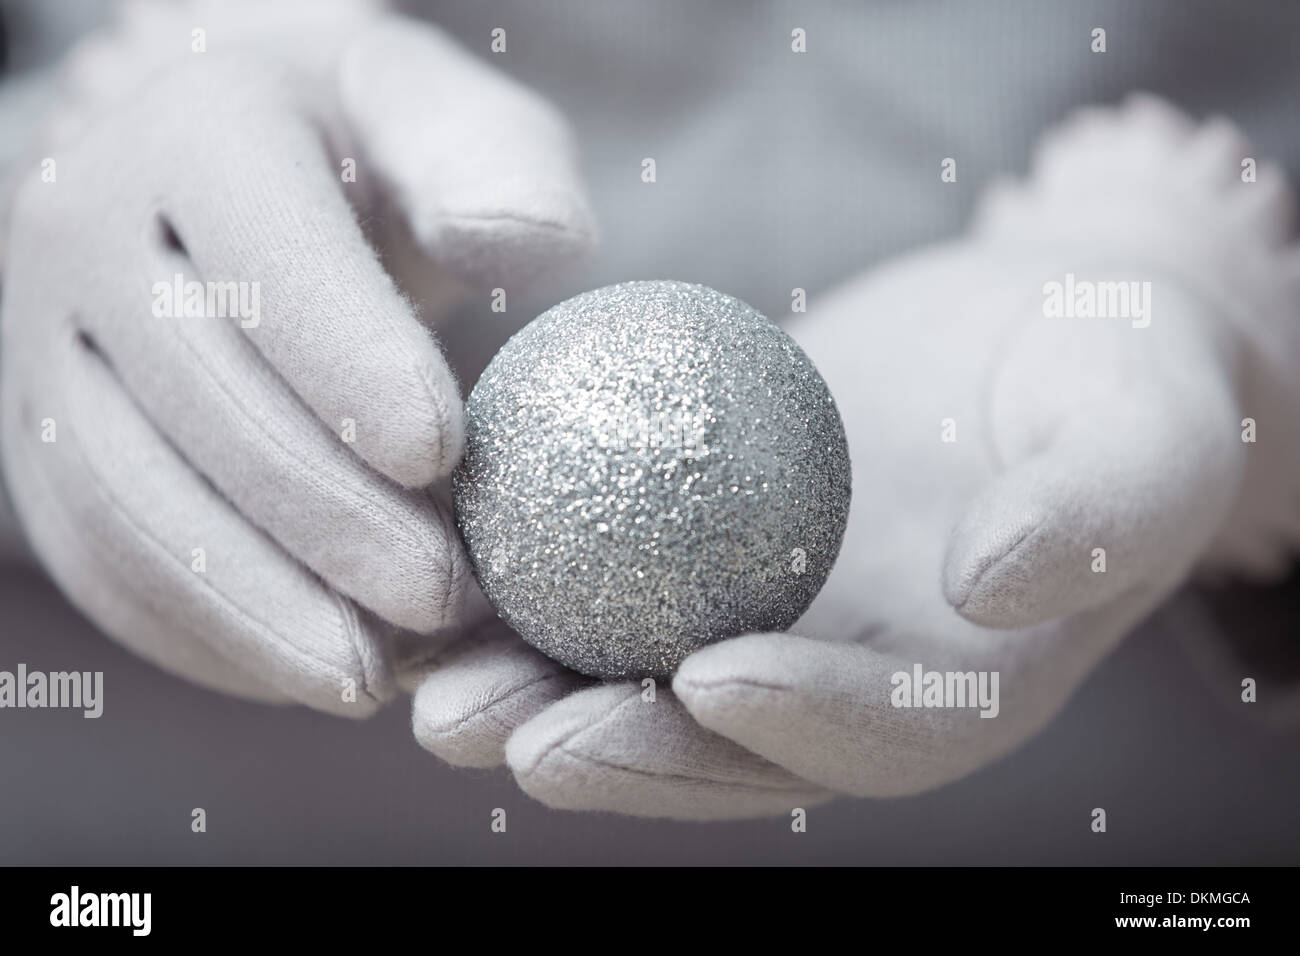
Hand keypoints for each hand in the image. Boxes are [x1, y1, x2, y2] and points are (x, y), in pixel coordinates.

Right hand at [0, 0, 593, 714]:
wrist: (219, 177)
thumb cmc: (362, 153)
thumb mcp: (437, 119)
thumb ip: (491, 163)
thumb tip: (528, 241)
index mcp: (199, 132)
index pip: (266, 255)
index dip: (350, 362)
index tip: (444, 457)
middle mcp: (88, 235)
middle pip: (200, 398)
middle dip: (327, 516)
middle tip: (443, 600)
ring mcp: (47, 349)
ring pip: (130, 502)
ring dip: (258, 607)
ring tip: (376, 676)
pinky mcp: (46, 444)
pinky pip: (103, 557)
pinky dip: (203, 631)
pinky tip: (303, 669)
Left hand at [411, 95, 1299, 815]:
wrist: (1033, 333)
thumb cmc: (1114, 377)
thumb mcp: (1147, 426)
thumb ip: (1094, 507)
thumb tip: (996, 579)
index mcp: (964, 685)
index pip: (885, 732)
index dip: (801, 721)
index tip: (711, 679)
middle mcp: (850, 679)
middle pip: (734, 748)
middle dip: (624, 755)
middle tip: (515, 736)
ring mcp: (770, 623)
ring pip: (645, 689)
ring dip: (537, 703)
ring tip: (434, 695)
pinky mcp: (705, 558)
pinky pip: (609, 588)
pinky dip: (524, 599)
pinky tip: (439, 582)